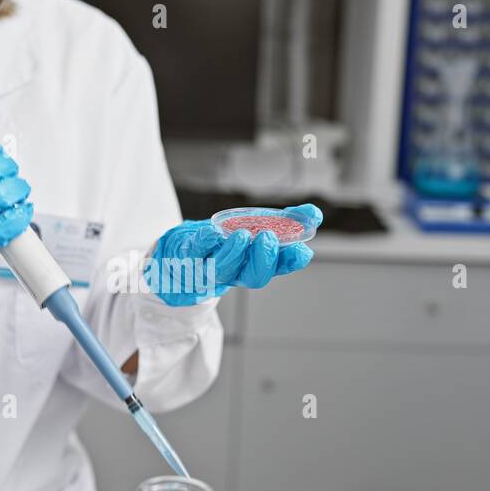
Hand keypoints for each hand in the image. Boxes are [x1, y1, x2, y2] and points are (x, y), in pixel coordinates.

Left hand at [146, 204, 321, 305]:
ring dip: (234, 253)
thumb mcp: (251, 229)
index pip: (275, 268)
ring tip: (242, 236)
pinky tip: (211, 232)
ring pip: (222, 269)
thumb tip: (313, 214)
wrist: (176, 254)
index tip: (302, 251)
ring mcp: (207, 267)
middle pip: (252, 276)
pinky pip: (195, 252)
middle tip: (268, 238)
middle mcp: (232, 272)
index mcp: (250, 266)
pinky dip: (203, 242)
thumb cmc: (219, 243)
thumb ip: (283, 222)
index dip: (288, 262)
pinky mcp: (186, 257)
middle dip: (262, 259)